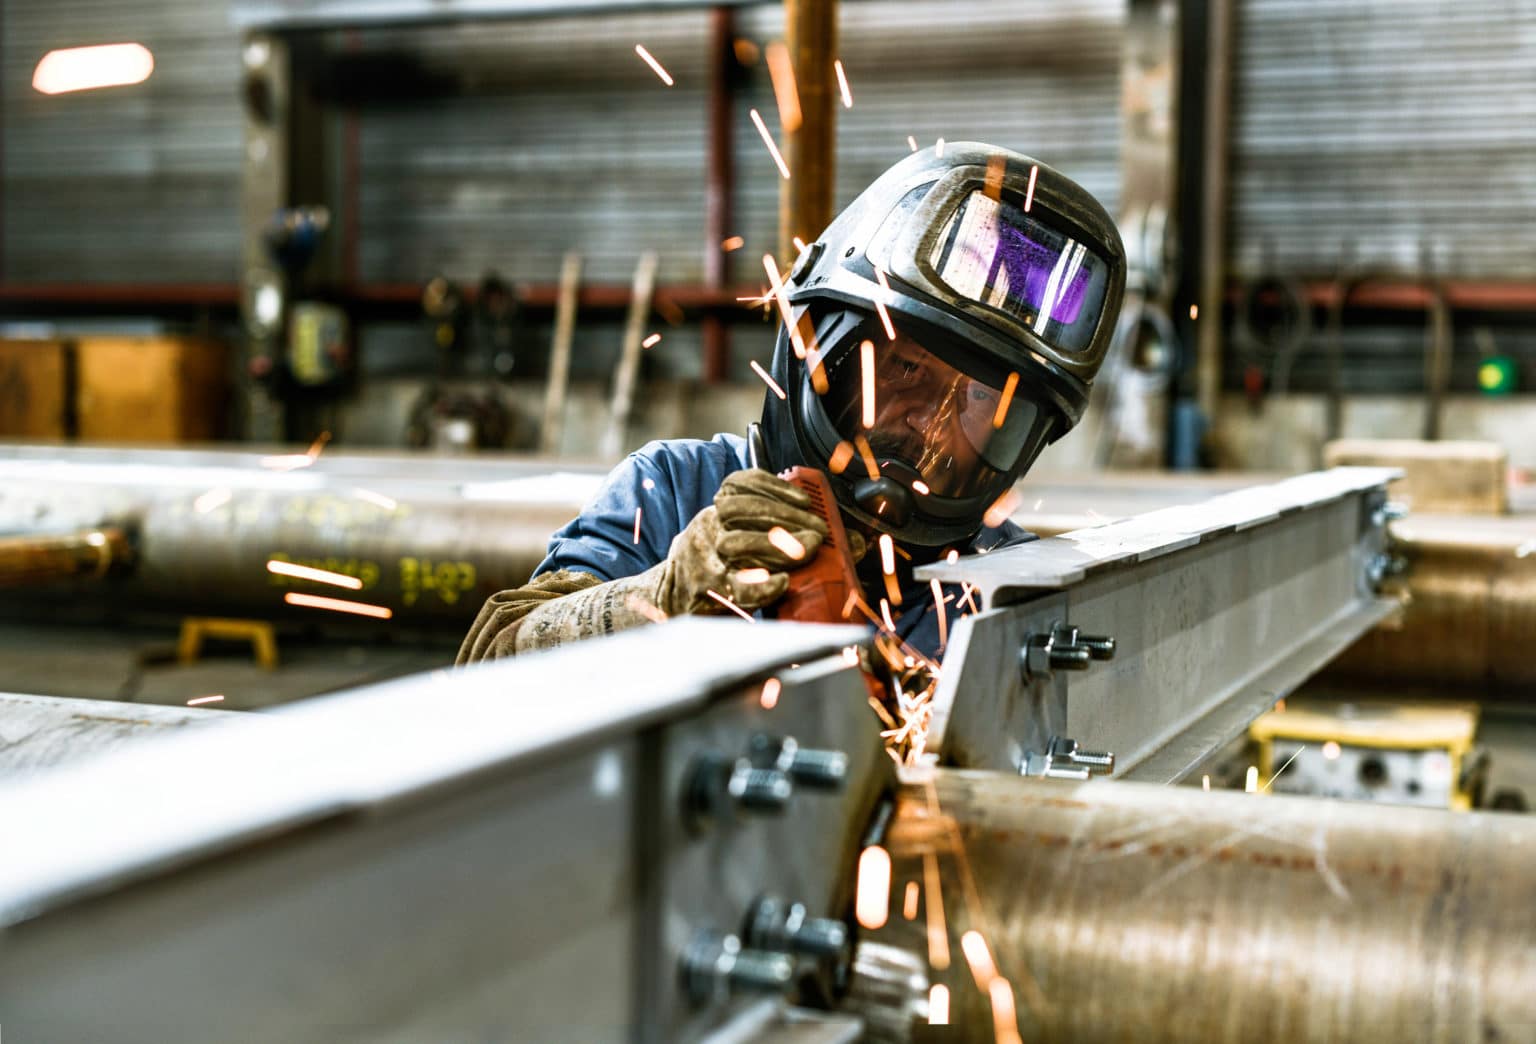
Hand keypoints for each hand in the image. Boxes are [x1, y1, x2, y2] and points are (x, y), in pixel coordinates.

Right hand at [655, 469, 828, 615]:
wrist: (673, 594)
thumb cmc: (715, 560)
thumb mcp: (730, 531)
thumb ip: (763, 520)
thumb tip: (821, 520)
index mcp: (715, 512)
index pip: (738, 484)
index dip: (773, 486)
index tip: (804, 500)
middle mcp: (707, 529)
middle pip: (740, 510)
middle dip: (785, 516)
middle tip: (817, 531)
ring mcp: (705, 559)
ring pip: (736, 543)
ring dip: (778, 545)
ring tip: (805, 551)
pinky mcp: (710, 591)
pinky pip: (736, 586)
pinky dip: (764, 585)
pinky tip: (783, 582)